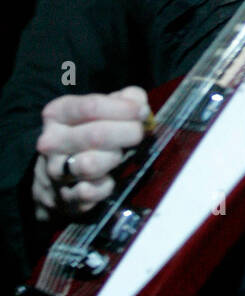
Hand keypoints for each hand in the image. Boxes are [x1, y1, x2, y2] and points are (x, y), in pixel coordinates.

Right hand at [33, 86, 150, 220]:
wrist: (56, 177)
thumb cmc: (86, 135)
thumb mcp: (101, 110)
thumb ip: (124, 100)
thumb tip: (140, 105)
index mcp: (57, 113)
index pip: (91, 107)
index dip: (123, 109)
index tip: (141, 112)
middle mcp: (51, 141)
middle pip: (96, 135)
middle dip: (128, 133)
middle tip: (139, 133)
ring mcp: (55, 170)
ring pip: (91, 164)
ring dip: (114, 159)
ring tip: (118, 155)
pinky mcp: (65, 196)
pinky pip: (92, 191)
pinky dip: (107, 185)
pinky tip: (109, 179)